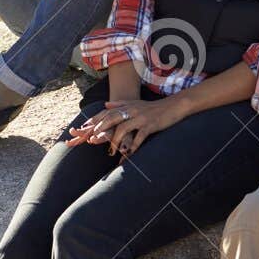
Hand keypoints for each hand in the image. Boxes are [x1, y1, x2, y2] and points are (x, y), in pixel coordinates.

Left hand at [68, 97, 182, 156]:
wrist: (174, 106)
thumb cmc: (154, 107)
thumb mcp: (135, 103)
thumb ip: (119, 104)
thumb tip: (104, 105)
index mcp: (126, 106)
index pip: (107, 112)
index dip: (95, 120)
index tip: (84, 129)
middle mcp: (131, 111)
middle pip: (112, 118)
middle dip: (100, 129)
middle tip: (92, 140)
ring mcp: (141, 118)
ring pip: (123, 128)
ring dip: (115, 141)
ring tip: (110, 152)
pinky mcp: (150, 125)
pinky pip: (139, 137)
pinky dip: (133, 147)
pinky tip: (128, 155)